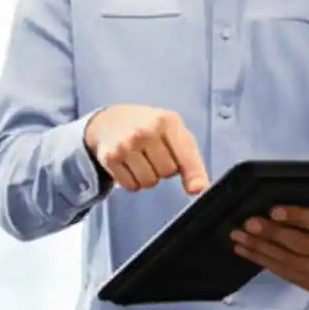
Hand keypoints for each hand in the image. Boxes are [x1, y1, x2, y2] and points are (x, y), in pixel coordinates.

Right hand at [83, 105, 209, 193]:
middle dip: (164, 169)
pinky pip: (131, 186)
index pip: (185, 155)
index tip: (195, 189)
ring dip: (149, 177)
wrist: (112, 119)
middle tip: (156, 154)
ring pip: (149, 182)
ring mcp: (126, 144)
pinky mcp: (110, 157)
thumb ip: (191, 162)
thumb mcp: (175, 134)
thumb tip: (198, 189)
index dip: (193, 174)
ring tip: (143, 159)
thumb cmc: (151, 129)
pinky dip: (133, 181)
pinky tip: (130, 164)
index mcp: (167, 121)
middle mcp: (145, 130)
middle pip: (167, 172)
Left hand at [231, 194, 308, 294]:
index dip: (299, 217)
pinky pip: (284, 273)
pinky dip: (262, 260)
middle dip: (273, 233)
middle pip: (302, 245)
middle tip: (250, 222)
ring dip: (260, 248)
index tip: (274, 210)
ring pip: (289, 262)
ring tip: (239, 235)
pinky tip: (245, 250)